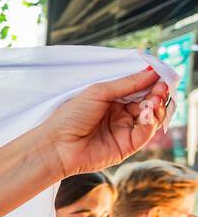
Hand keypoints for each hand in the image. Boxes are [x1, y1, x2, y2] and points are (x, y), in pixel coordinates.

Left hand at [37, 68, 171, 179]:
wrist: (56, 145)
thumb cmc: (71, 116)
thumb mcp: (100, 92)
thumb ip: (128, 83)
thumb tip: (153, 70)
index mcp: (112, 100)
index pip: (139, 89)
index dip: (152, 82)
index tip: (160, 75)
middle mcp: (119, 115)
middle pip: (148, 102)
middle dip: (157, 94)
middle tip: (161, 88)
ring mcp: (123, 130)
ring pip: (150, 117)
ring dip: (156, 107)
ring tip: (153, 100)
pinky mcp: (126, 146)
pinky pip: (145, 133)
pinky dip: (150, 122)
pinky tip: (147, 114)